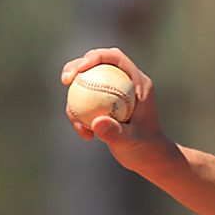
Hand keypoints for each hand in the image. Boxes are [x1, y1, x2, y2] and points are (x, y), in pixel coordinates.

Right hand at [60, 47, 214, 214]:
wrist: (149, 158)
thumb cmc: (146, 148)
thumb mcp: (131, 141)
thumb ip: (115, 132)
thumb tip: (97, 122)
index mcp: (138, 82)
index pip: (115, 58)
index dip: (95, 56)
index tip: (79, 69)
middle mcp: (126, 82)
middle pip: (97, 64)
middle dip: (76, 67)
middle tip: (65, 80)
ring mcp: (114, 92)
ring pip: (86, 83)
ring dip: (74, 100)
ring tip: (78, 126)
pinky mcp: (104, 103)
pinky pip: (84, 102)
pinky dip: (79, 116)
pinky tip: (85, 135)